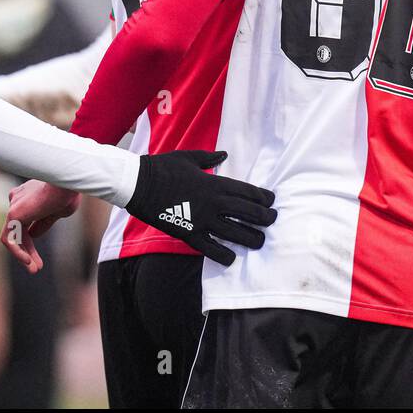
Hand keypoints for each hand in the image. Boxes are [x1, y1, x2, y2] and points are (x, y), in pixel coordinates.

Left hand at [0, 180, 80, 271]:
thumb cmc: (67, 194)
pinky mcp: (12, 213)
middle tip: (36, 267)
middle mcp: (18, 199)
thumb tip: (32, 236)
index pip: (26, 222)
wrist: (66, 185)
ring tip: (35, 269)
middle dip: (27, 251)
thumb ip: (43, 223)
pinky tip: (28, 261)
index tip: (39, 258)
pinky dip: (17, 252)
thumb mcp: (57, 212)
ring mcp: (14, 205)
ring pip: (13, 237)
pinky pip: (9, 239)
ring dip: (23, 255)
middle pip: (19, 231)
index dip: (31, 242)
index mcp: (28, 195)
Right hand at [124, 150, 276, 266]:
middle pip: (248, 213)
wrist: (138, 183)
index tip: (272, 202)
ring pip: (235, 233)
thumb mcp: (189, 157)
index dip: (264, 198)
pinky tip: (232, 258)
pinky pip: (211, 248)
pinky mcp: (188, 234)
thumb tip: (224, 154)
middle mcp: (213, 203)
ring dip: (251, 238)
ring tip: (261, 241)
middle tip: (273, 221)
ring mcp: (202, 220)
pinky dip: (224, 255)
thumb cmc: (163, 167)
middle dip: (265, 218)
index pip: (248, 193)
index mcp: (215, 183)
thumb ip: (210, 158)